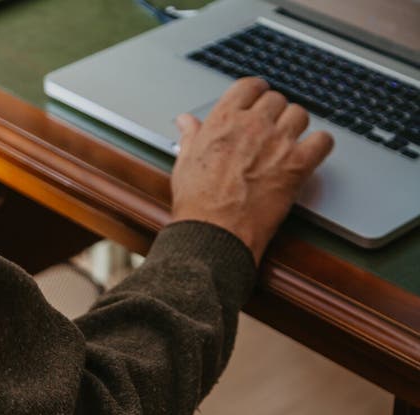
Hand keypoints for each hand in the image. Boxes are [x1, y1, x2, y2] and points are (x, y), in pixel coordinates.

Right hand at [171, 78, 333, 264]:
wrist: (215, 233)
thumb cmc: (198, 204)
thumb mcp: (185, 162)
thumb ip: (191, 136)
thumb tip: (187, 122)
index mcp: (225, 120)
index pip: (250, 87)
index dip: (256, 93)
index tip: (258, 102)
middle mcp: (253, 125)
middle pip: (277, 100)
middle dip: (274, 114)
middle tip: (270, 131)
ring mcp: (278, 143)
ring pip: (300, 115)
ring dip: (296, 126)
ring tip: (289, 143)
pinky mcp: (297, 166)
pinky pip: (323, 141)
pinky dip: (320, 145)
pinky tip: (311, 153)